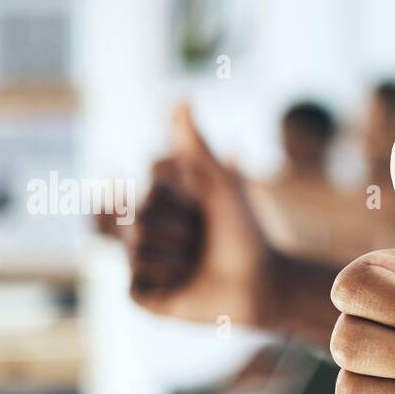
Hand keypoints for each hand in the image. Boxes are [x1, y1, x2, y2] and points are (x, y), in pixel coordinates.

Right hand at [128, 104, 269, 325]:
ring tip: (196, 261)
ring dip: (174, 252)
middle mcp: (146, 234)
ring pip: (134, 248)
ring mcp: (142, 265)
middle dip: (176, 225)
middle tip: (201, 239)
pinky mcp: (144, 295)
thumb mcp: (219, 184)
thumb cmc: (244, 231)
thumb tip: (182, 98)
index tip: (198, 207)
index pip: (143, 190)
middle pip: (135, 217)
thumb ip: (195, 144)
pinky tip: (185, 283)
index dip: (174, 198)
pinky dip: (165, 277)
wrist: (260, 279)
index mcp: (159, 207)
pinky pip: (134, 282)